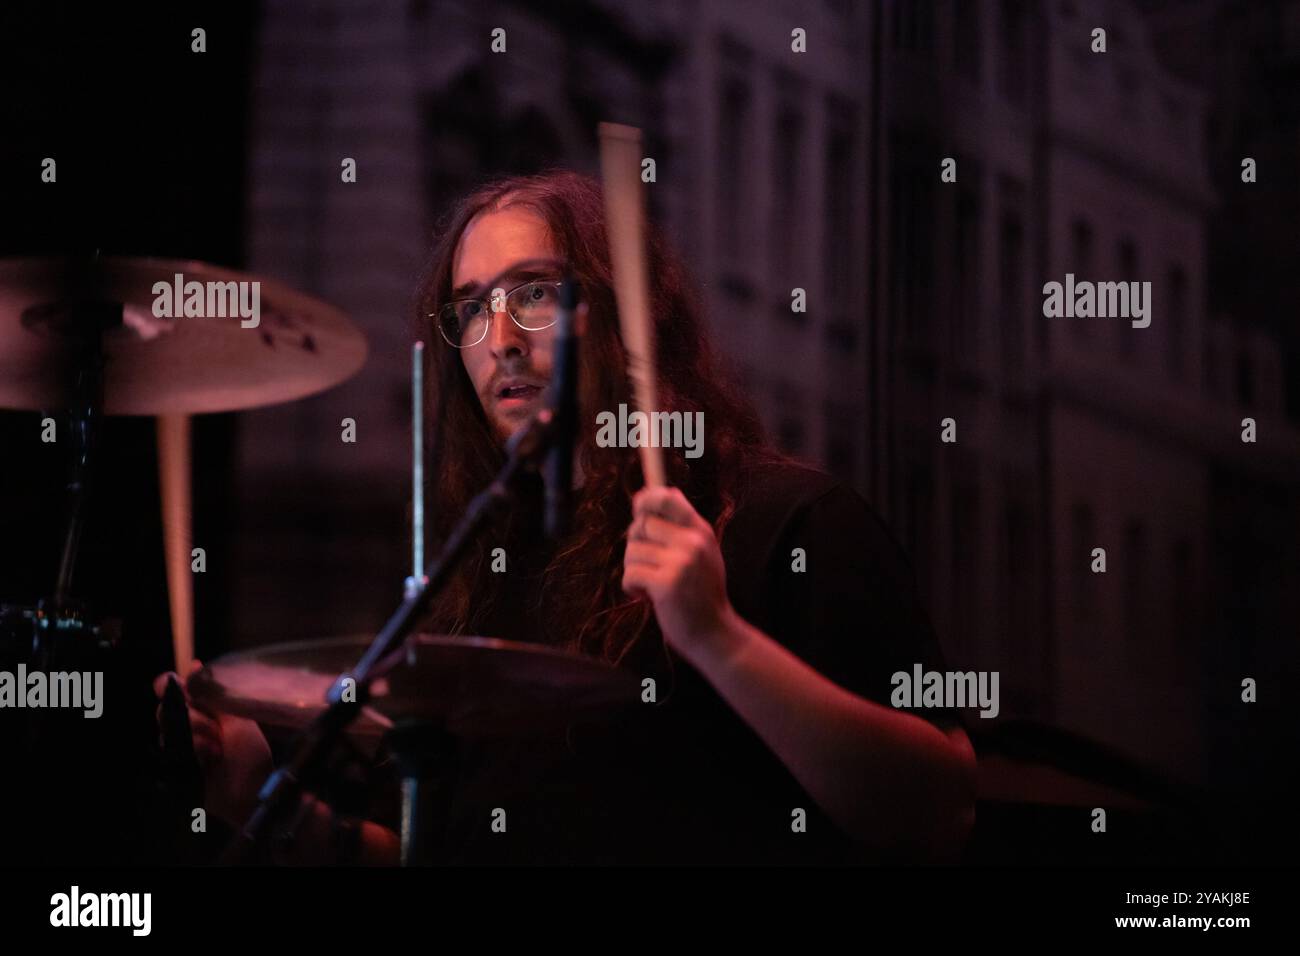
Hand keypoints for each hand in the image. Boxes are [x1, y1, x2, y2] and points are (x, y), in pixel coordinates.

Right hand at [153, 660, 273, 827]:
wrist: (251, 791)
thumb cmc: (250, 756)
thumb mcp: (237, 719)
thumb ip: (215, 695)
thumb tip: (194, 664)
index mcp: (203, 712)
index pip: (174, 690)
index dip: (170, 684)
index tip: (173, 683)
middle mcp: (187, 727)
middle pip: (166, 707)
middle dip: (193, 715)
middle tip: (216, 729)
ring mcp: (178, 748)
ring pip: (169, 726)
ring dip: (198, 735)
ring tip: (218, 749)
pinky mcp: (172, 767)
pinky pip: (171, 749)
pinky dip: (194, 750)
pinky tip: (210, 760)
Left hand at [621, 485, 737, 661]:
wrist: (714, 634)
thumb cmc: (700, 595)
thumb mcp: (701, 555)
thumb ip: (680, 529)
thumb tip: (648, 498)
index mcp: (701, 531)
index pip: (668, 498)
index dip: (646, 499)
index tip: (637, 507)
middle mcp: (693, 542)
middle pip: (641, 525)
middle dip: (635, 545)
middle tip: (648, 565)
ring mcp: (681, 562)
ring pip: (632, 551)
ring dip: (634, 570)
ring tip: (651, 585)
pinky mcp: (667, 584)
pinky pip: (630, 574)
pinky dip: (631, 588)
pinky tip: (646, 597)